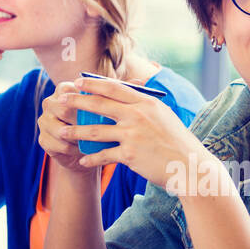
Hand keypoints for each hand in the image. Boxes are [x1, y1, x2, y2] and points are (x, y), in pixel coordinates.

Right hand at [36, 80, 96, 174]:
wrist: (84, 149)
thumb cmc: (97, 124)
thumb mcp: (102, 110)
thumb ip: (104, 102)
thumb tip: (115, 101)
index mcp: (63, 90)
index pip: (72, 92)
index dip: (88, 103)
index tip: (104, 112)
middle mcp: (50, 103)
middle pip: (64, 110)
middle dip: (81, 122)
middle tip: (100, 129)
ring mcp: (44, 121)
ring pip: (60, 130)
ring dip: (78, 138)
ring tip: (92, 141)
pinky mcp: (43, 139)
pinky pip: (60, 145)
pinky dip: (74, 149)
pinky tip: (82, 149)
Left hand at [55, 75, 210, 190]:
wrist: (189, 166)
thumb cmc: (177, 142)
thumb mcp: (165, 116)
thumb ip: (146, 105)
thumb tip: (130, 93)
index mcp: (146, 103)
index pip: (114, 88)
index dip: (93, 84)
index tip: (78, 82)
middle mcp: (138, 115)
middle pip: (99, 105)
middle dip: (77, 101)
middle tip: (60, 99)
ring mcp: (133, 135)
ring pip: (96, 130)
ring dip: (75, 130)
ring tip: (60, 131)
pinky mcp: (130, 155)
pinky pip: (104, 155)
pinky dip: (91, 158)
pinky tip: (82, 159)